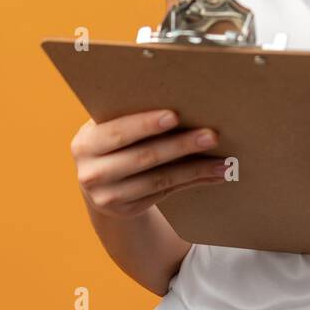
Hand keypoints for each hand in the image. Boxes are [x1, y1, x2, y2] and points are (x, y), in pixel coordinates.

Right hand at [70, 108, 227, 218]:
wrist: (100, 182)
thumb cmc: (114, 140)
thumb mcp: (109, 128)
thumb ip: (129, 115)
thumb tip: (181, 98)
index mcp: (85, 144)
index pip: (118, 132)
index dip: (145, 124)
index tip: (174, 116)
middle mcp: (92, 173)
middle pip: (143, 158)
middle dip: (180, 145)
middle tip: (211, 136)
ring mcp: (108, 197)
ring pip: (159, 180)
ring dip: (195, 169)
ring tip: (223, 161)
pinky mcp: (127, 211)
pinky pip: (165, 193)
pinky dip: (193, 181)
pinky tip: (214, 173)